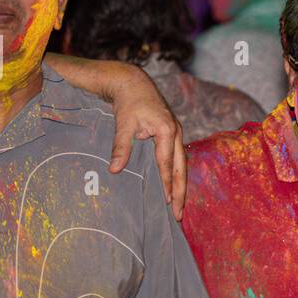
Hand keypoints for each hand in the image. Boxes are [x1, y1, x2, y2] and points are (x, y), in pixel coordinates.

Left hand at [107, 65, 186, 220]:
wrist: (134, 82)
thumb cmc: (128, 101)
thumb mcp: (123, 123)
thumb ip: (121, 146)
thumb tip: (115, 170)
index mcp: (168, 130)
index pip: (167, 163)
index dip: (167, 184)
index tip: (168, 202)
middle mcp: (177, 133)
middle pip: (182, 169)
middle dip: (181, 192)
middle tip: (179, 214)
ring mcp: (177, 134)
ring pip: (182, 165)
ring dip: (181, 186)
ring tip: (179, 207)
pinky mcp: (173, 135)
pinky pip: (178, 160)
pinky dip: (177, 176)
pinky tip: (175, 188)